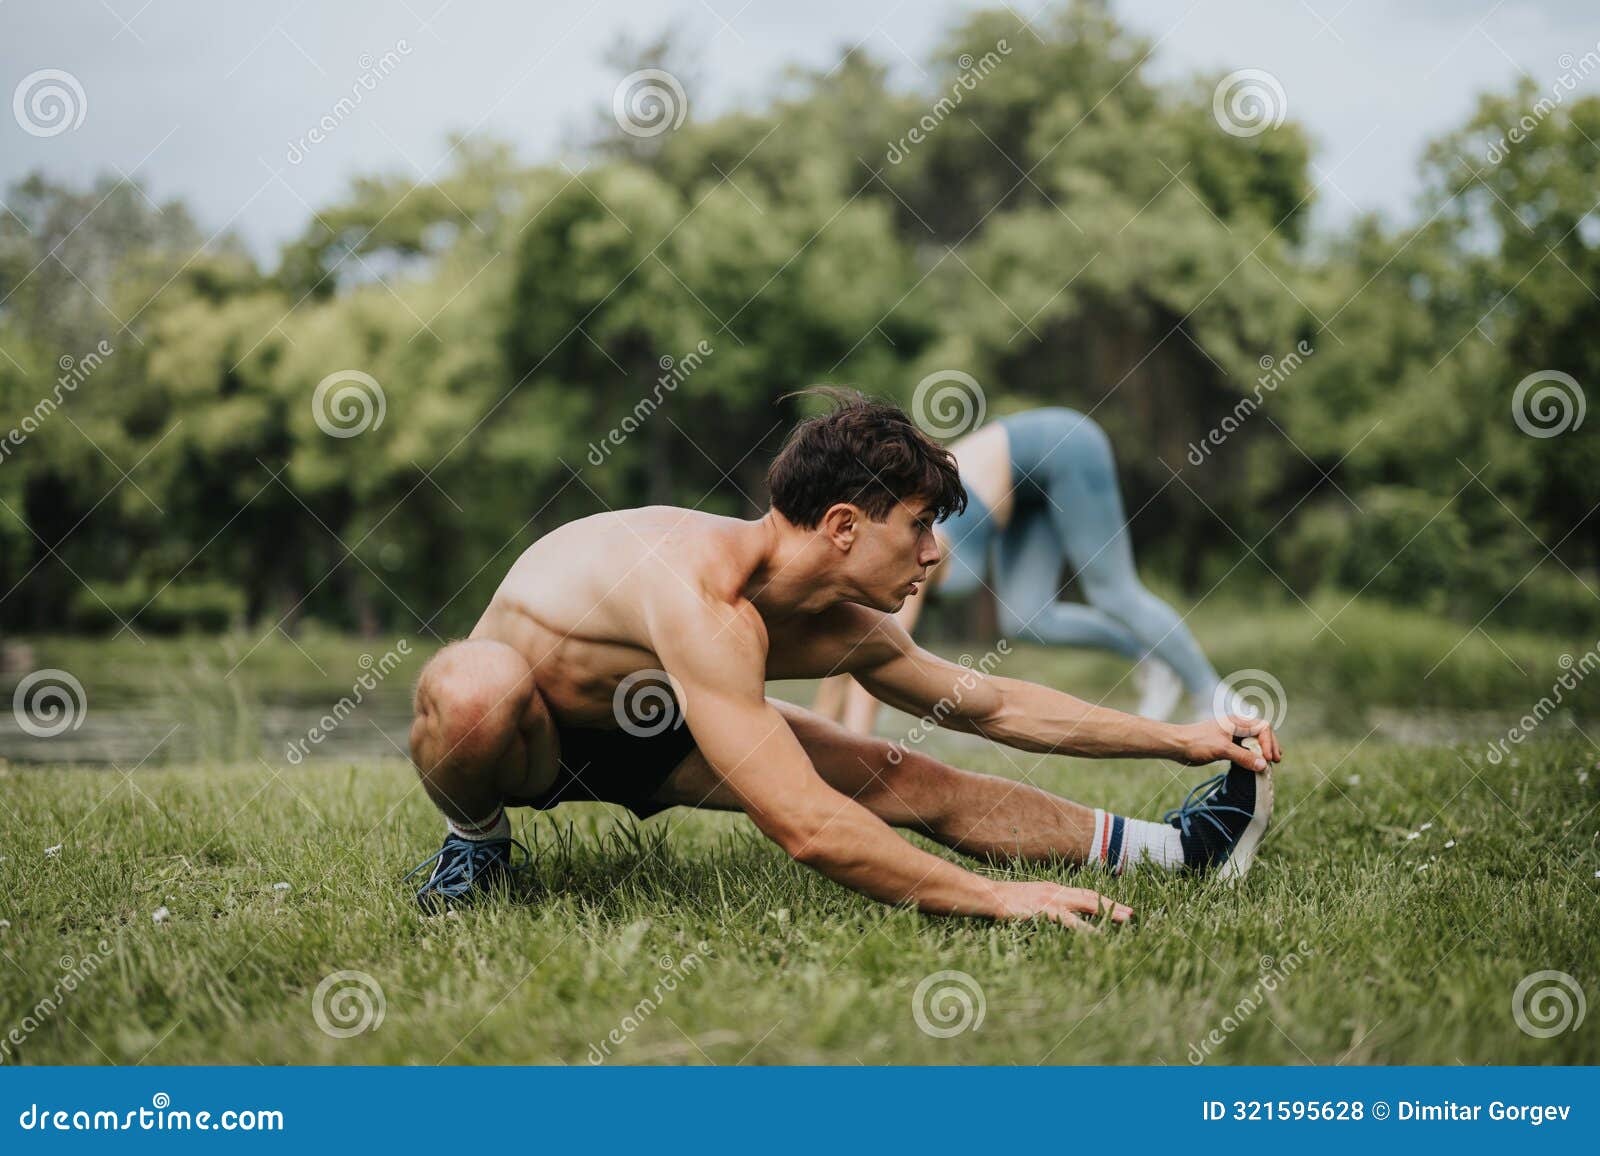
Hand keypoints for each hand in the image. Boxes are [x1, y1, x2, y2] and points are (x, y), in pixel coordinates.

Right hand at [993, 880, 1132, 931]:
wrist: (988, 896)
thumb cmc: (1006, 902)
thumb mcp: (1030, 901)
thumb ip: (1045, 907)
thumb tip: (1058, 917)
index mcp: (1054, 889)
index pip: (1085, 894)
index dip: (1104, 900)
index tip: (1120, 907)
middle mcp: (1057, 891)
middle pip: (1091, 897)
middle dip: (1113, 905)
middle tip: (1132, 914)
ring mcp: (1051, 899)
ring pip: (1087, 905)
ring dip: (1108, 912)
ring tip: (1125, 920)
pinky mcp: (1044, 910)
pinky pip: (1070, 920)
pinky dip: (1086, 928)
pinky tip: (1097, 935)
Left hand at [1176, 714, 1281, 771]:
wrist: (1177, 745)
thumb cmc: (1196, 742)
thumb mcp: (1222, 750)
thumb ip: (1243, 757)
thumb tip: (1263, 765)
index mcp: (1237, 721)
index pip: (1262, 728)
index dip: (1268, 743)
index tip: (1268, 759)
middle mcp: (1237, 726)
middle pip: (1262, 733)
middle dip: (1270, 746)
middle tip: (1276, 761)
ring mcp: (1232, 735)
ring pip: (1254, 741)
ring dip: (1263, 751)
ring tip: (1271, 763)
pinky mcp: (1227, 745)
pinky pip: (1246, 749)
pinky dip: (1253, 756)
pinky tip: (1257, 764)